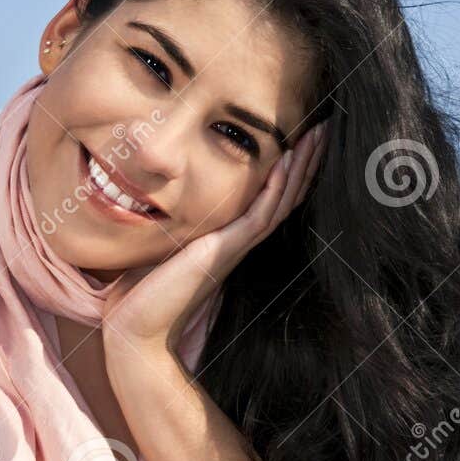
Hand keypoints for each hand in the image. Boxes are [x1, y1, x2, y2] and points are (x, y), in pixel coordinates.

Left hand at [100, 118, 328, 357]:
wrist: (134, 332)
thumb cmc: (140, 294)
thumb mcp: (162, 245)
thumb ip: (174, 224)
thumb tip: (160, 195)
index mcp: (228, 241)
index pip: (270, 199)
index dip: (290, 169)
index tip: (303, 136)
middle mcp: (237, 243)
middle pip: (285, 196)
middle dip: (306, 161)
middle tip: (325, 127)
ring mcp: (233, 248)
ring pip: (280, 202)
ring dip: (300, 167)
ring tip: (317, 135)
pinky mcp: (222, 253)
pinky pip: (258, 216)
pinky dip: (274, 188)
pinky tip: (286, 162)